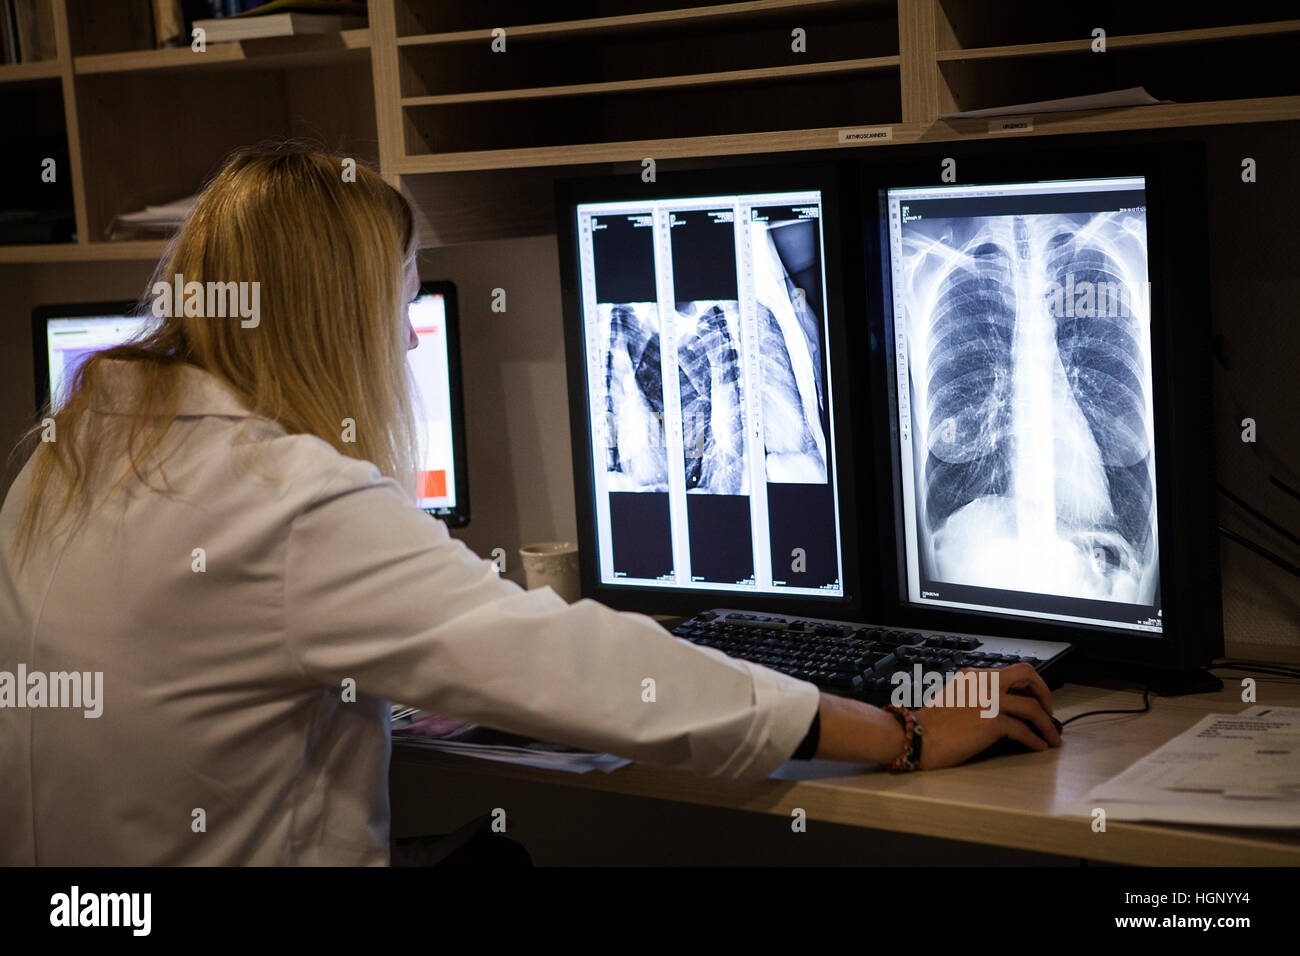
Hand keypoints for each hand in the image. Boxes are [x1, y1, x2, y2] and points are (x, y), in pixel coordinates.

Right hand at [914, 663, 1060, 769]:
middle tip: (1049, 711)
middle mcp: (983, 683)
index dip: (1029, 684)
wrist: (915, 737)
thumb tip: (1000, 709)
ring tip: (1052, 737)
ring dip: (1047, 724)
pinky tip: (1038, 746)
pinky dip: (1036, 740)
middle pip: (1027, 676)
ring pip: (1031, 707)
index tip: (1035, 698)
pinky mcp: (991, 722)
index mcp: (973, 676)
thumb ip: (974, 696)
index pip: (1011, 670)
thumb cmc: (930, 725)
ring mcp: (988, 701)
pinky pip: (1023, 730)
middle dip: (1045, 694)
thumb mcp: (953, 699)